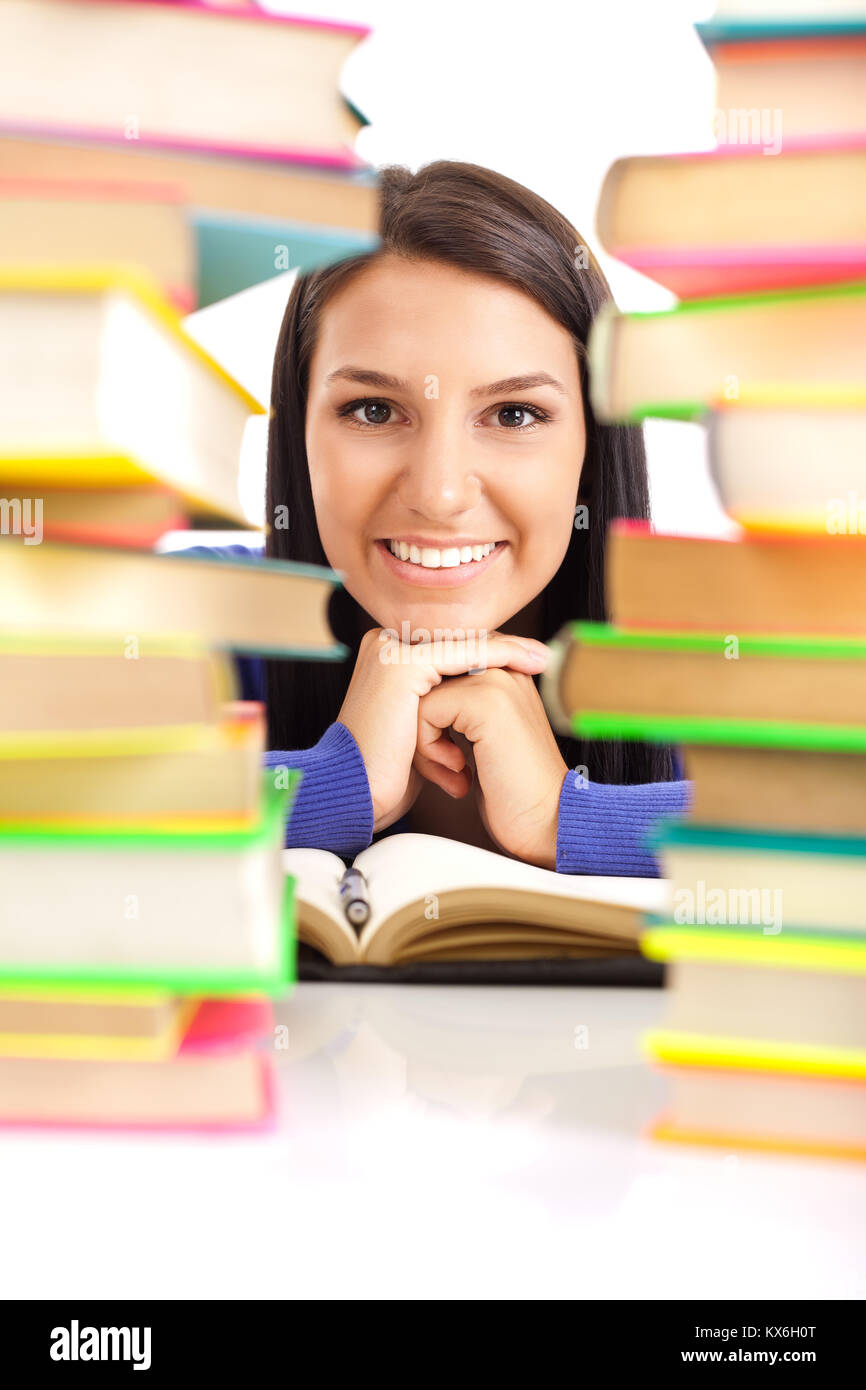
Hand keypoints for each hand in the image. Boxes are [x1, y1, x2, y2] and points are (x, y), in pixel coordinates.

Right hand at [337, 629, 549, 831]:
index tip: (528, 661)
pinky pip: (461, 654)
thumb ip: (442, 706)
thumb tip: (478, 697)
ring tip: (540, 661)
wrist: (358, 794)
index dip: (490, 654)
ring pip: (462, 646)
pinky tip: (523, 662)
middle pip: (457, 643)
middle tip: (542, 657)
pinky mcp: (401, 664)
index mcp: (387, 660)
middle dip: (503, 650)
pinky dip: (496, 656)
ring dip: (506, 651)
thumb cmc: (389, 774)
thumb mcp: (421, 730)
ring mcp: (390, 652)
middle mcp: (384, 648)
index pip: (448, 649)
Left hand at [414, 666, 568, 867]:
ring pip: (421, 695)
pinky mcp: (486, 701)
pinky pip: (425, 710)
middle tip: (448, 766)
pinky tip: (457, 771)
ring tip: (452, 770)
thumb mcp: (484, 738)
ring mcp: (497, 681)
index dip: (432, 715)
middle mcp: (504, 668)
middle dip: (425, 726)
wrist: (545, 821)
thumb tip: (412, 696)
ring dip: (425, 740)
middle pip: (427, 681)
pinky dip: (429, 747)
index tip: (450, 755)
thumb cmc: (512, 789)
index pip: (440, 673)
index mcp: (506, 672)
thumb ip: (460, 707)